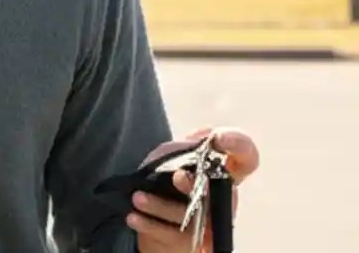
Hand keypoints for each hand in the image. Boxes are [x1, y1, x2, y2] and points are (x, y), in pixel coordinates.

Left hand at [127, 127, 259, 251]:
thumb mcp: (169, 158)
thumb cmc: (164, 184)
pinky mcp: (192, 244)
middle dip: (196, 184)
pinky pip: (173, 235)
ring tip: (138, 198)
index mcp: (223, 174)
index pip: (246, 157)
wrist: (151, 223)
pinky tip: (133, 217)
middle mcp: (223, 199)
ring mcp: (209, 223)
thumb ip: (182, 148)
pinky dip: (150, 225)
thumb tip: (200, 139)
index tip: (219, 138)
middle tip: (178, 176)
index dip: (239, 145)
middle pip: (220, 193)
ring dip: (160, 205)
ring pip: (190, 216)